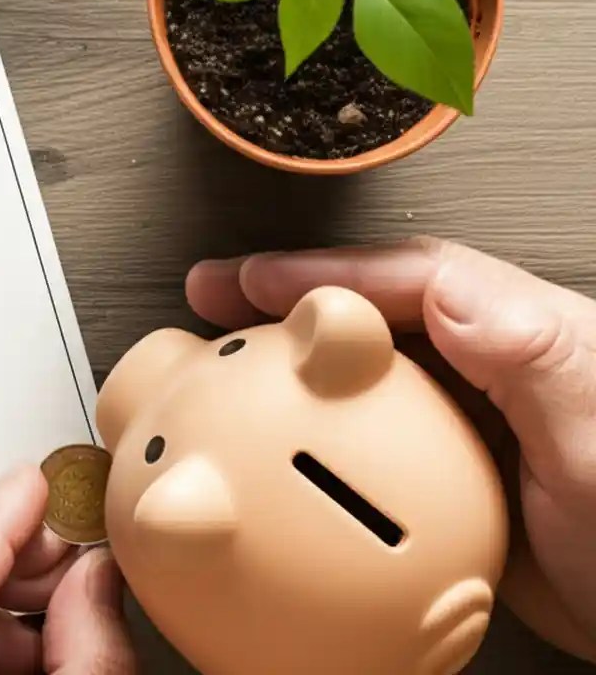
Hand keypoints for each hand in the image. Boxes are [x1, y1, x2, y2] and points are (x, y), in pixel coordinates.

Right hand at [185, 236, 595, 660]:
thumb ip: (531, 356)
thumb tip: (446, 291)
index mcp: (524, 335)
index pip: (408, 279)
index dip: (322, 272)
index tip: (251, 281)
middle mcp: (487, 367)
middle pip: (369, 309)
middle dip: (284, 295)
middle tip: (214, 298)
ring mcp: (461, 420)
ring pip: (358, 368)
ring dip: (287, 354)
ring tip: (223, 356)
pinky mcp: (441, 473)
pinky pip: (362, 436)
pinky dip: (309, 429)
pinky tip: (277, 445)